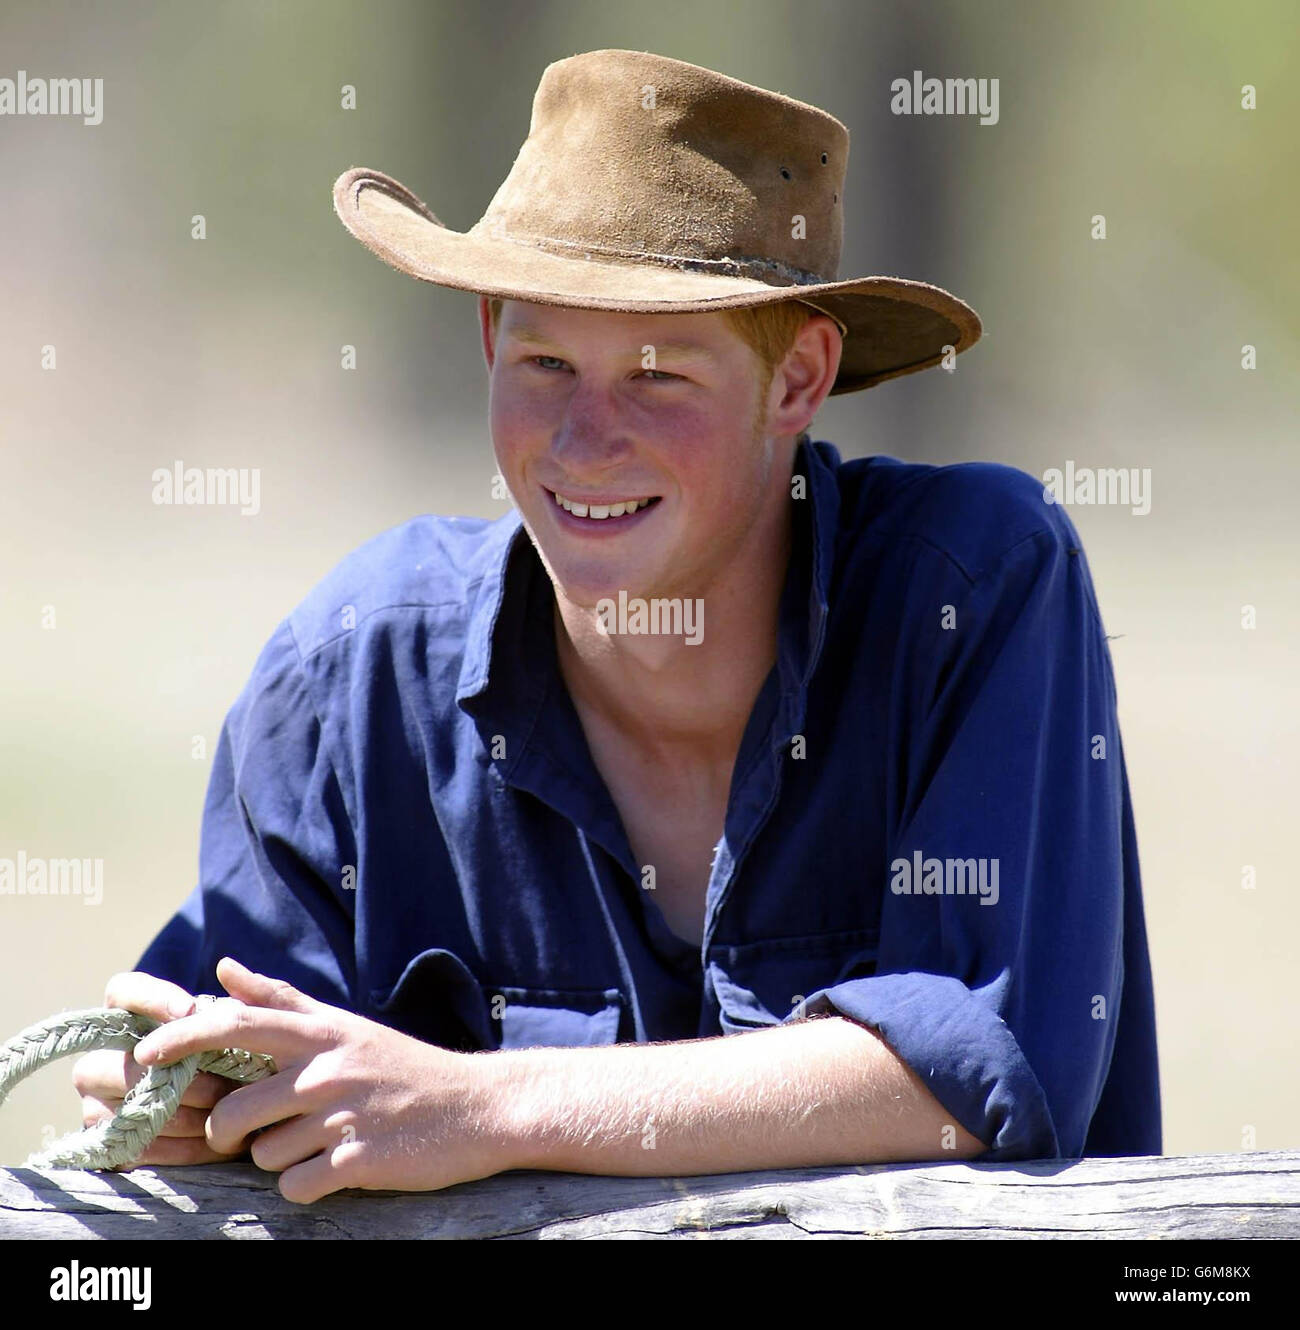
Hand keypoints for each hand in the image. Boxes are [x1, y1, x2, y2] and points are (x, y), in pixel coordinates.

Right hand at [71, 971, 249, 1168]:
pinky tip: (218, 1145)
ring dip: (185, 1112)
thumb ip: (255, 997)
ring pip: (129, 1106)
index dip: (151, 999)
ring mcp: (100, 1104)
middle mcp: (106, 1058)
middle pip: (112, 1058)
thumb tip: (226, 967)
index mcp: (138, 1018)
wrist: (258, 1119)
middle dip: (173, 1073)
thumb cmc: (259, 1061)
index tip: (191, 1011)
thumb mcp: (272, 1029)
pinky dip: (182, 1146)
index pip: (123, 991)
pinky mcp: (112, 1145)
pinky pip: (138, 1147)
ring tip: (231, 1113)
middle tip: (221, 1082)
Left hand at [130, 956, 510, 1203]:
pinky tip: (334, 1167)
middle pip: (233, 1111)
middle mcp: (327, 1069)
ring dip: (278, 1160)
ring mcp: (343, 1115)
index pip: (234, 1026)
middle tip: (252, 1131)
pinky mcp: (359, 1159)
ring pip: (263, 1155)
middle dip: (229, 1131)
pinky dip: (306, 1185)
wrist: (477, 1106)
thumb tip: (224, 969)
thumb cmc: (401, 1066)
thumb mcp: (345, 1026)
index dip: (181, 1039)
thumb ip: (281, 1001)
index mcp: (321, 1034)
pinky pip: (295, 1186)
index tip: (147, 1054)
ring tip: (315, 1143)